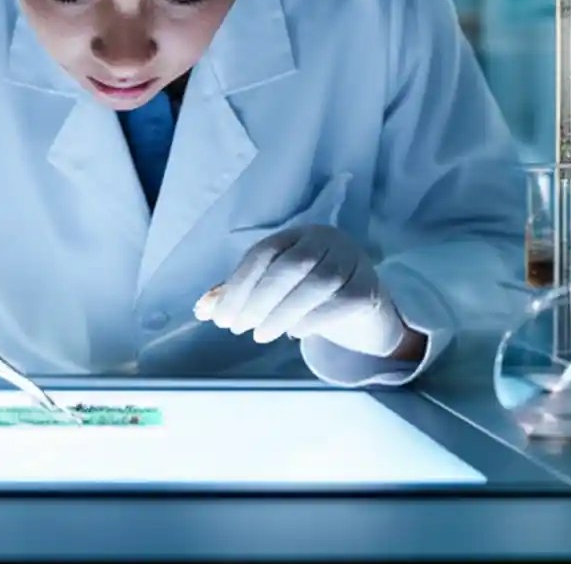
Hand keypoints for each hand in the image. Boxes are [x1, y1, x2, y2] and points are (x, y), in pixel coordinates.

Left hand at [195, 225, 408, 357]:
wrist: (360, 303)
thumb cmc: (305, 291)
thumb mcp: (270, 288)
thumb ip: (237, 295)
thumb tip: (202, 309)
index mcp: (295, 234)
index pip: (263, 253)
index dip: (238, 285)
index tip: (220, 317)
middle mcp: (325, 240)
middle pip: (291, 265)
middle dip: (259, 299)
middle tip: (238, 328)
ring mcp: (350, 261)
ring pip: (318, 283)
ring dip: (283, 312)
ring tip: (261, 335)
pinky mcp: (368, 288)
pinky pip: (341, 301)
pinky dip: (314, 318)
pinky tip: (294, 333)